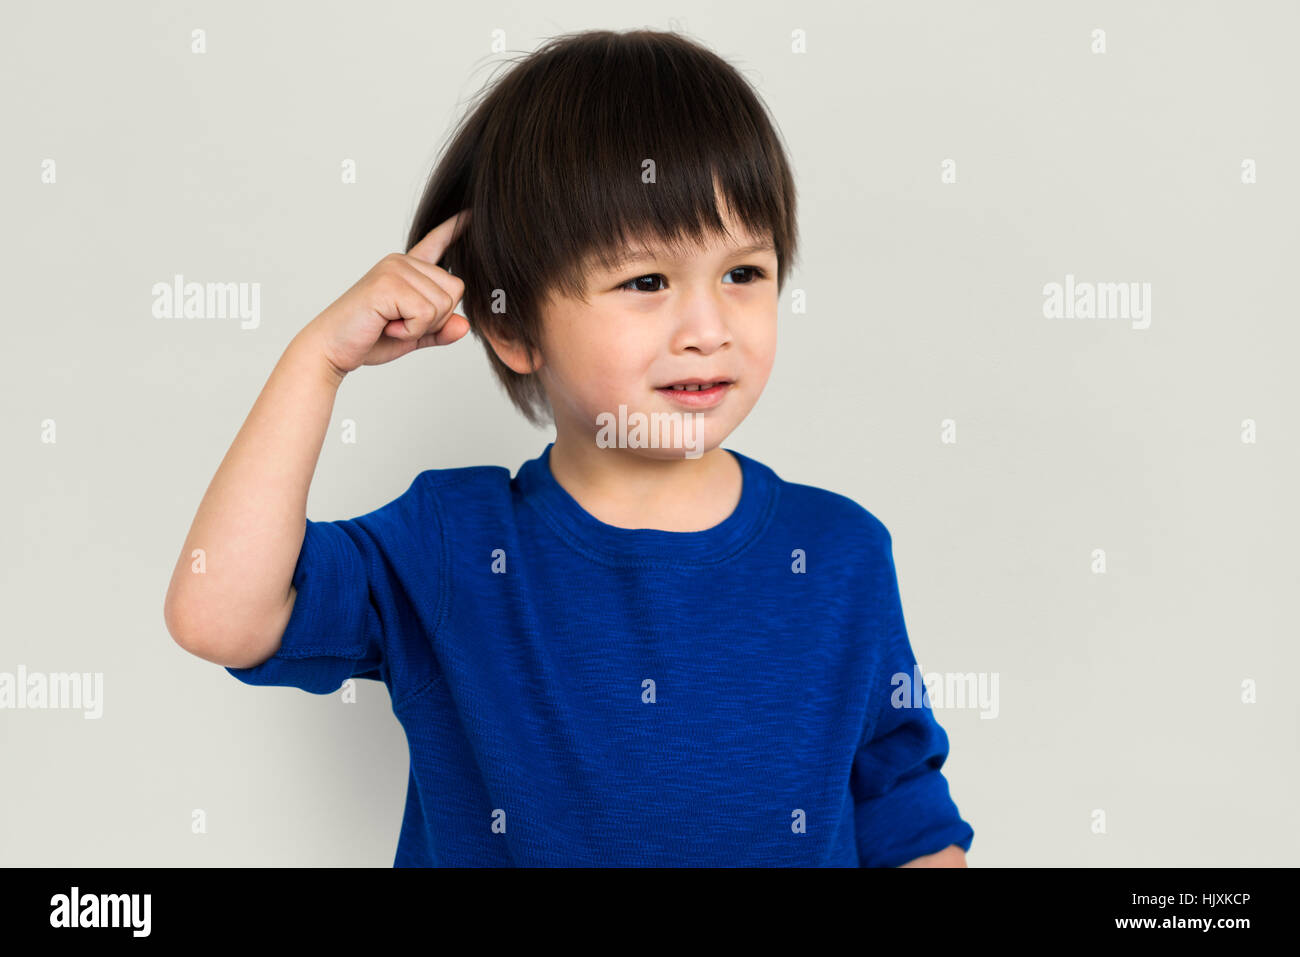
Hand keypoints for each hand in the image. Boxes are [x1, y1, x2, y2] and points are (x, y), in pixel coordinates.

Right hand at [307, 209, 471, 378]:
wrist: (331, 349)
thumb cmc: (367, 339)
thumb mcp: (413, 336)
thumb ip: (439, 330)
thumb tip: (465, 325)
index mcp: (406, 269)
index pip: (435, 244)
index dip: (452, 230)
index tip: (469, 213)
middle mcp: (401, 262)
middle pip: (455, 290)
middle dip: (435, 319)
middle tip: (399, 323)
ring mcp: (394, 269)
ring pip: (443, 305)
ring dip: (420, 327)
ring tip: (390, 324)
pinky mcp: (387, 284)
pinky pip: (425, 314)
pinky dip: (410, 331)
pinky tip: (387, 327)